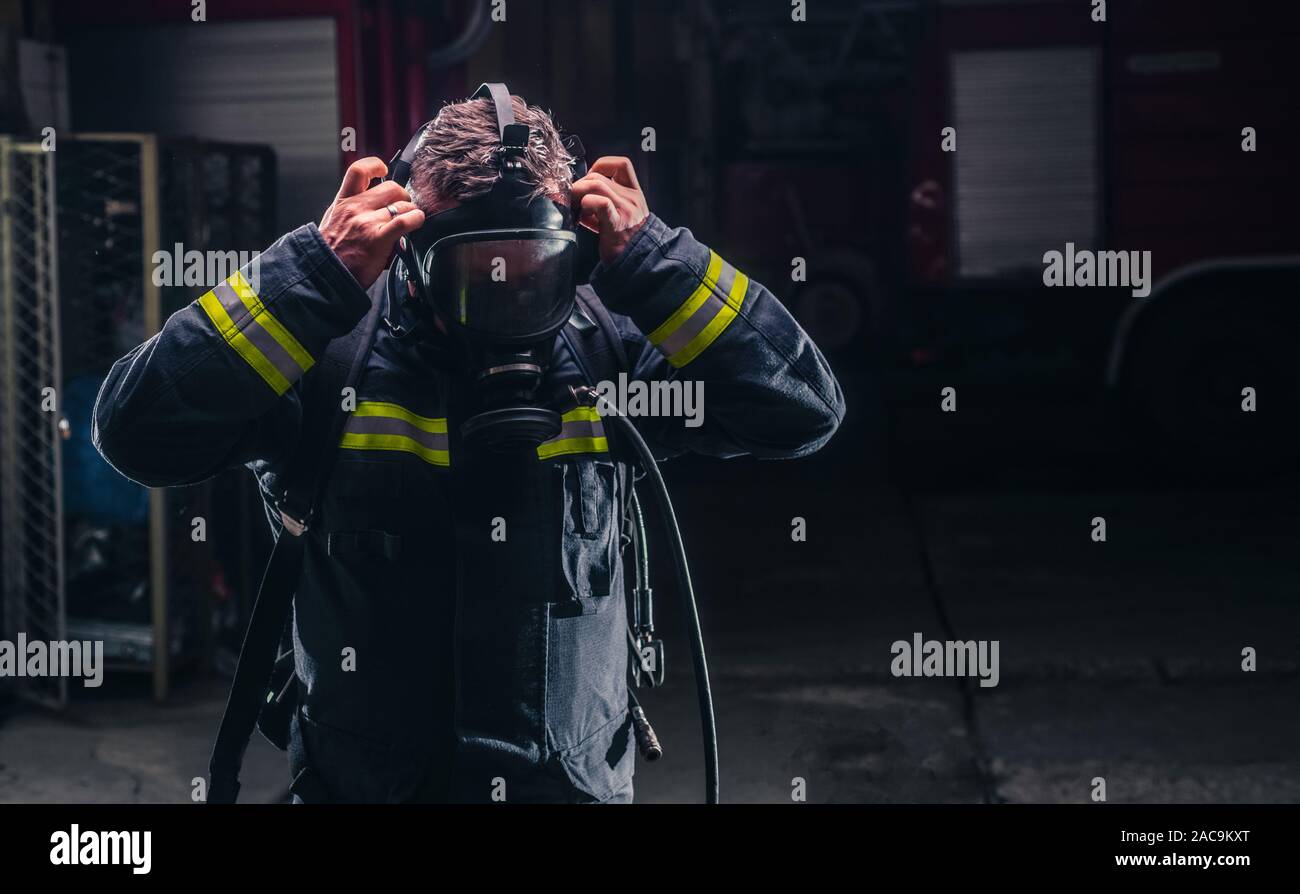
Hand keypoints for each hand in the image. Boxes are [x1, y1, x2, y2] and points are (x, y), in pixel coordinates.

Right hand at [319, 157, 424, 288]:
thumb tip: (374, 202)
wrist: (323, 275)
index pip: (358, 170)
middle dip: (403, 196)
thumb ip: (352, 208)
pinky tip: (417, 222)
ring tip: (410, 222)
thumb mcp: (335, 220)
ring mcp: (366, 222)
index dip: (374, 165)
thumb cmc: (332, 253)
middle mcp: (355, 208)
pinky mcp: (378, 238)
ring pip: (402, 204)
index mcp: (343, 201)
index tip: (383, 169)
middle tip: (404, 208)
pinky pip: (404, 221)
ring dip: (411, 212)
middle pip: (390, 186)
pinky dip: (416, 219)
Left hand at [570, 156, 649, 263]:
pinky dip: (586, 204)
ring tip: (573, 207)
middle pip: (598, 176)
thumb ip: (606, 202)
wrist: (640, 263)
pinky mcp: (618, 223)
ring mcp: (626, 209)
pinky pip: (600, 203)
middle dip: (579, 185)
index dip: (600, 166)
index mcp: (634, 193)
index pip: (621, 164)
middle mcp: (632, 198)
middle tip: (570, 199)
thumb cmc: (626, 241)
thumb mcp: (621, 215)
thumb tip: (579, 196)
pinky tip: (582, 218)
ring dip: (577, 193)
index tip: (589, 180)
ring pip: (596, 185)